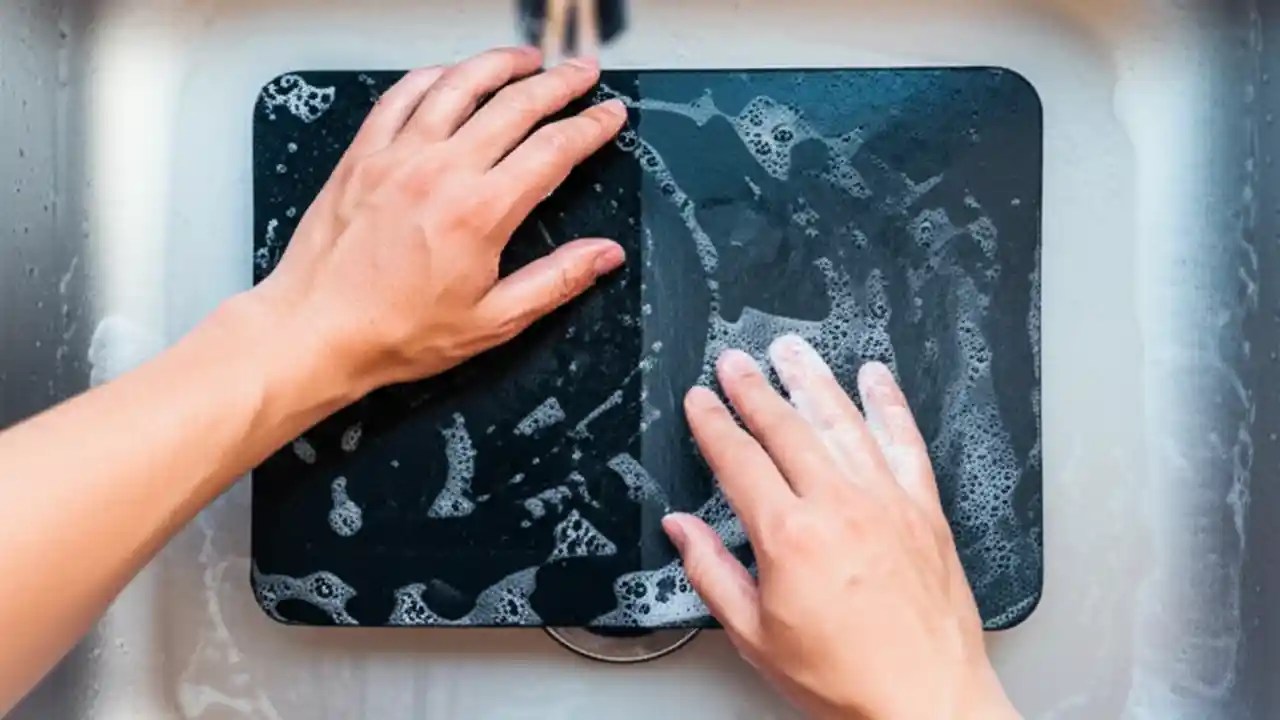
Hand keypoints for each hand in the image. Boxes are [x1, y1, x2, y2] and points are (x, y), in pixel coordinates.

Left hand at [246, 47, 626, 396]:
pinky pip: (402, 96)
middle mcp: (441, 171)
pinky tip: (451, 75)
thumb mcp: (492, 320)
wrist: (315, 331)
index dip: (590, 127)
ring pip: (458, 85)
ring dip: (499, 64)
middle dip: (558, 84)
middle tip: (583, 73)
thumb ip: (555, 281)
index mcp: (480, 212)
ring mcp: (398, 156)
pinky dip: (434, 77)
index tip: (610, 115)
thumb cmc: (396, 332)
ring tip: (527, 59)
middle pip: (514, 105)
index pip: (552, 150)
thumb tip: (605, 255)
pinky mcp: (363, 155)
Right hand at [663, 335, 1018, 719]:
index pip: (739, 459)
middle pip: (786, 427)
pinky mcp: (923, 510)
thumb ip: (711, 574)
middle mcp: (839, 506)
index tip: (700, 401)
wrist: (927, 702)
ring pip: (842, 421)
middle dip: (753, 388)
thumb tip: (680, 530)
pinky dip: (889, 405)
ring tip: (790, 351)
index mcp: (789, 536)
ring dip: (811, 380)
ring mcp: (886, 502)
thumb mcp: (755, 637)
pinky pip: (904, 442)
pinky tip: (876, 379)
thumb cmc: (846, 680)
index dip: (713, 424)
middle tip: (735, 362)